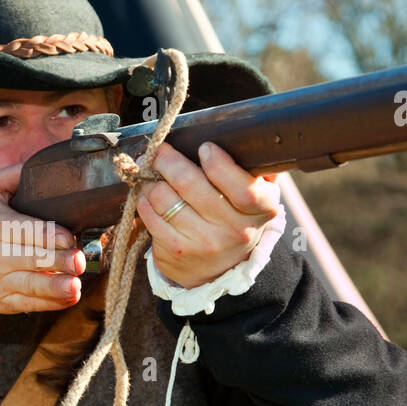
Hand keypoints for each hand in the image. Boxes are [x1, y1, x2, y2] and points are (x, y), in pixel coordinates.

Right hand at [0, 163, 85, 313]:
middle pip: (35, 259)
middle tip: (80, 261)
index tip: (70, 238)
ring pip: (33, 286)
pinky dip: (49, 303)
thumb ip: (13, 175)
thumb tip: (44, 163)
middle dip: (62, 261)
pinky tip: (67, 297)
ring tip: (75, 287)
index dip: (54, 236)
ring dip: (58, 288)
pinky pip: (28, 304)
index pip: (30, 231)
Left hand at [136, 142, 280, 288]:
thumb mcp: (256, 196)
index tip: (204, 147)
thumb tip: (243, 137)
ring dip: (152, 179)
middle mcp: (235, 230)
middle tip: (160, 151)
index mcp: (261, 210)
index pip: (244, 188)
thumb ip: (255, 170)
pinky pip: (150, 214)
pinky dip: (145, 198)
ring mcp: (204, 243)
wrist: (217, 268)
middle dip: (168, 160)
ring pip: (164, 197)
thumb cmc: (234, 217)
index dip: (219, 164)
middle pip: (190, 184)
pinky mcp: (176, 250)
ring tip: (151, 171)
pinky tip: (148, 194)